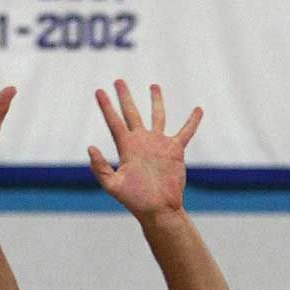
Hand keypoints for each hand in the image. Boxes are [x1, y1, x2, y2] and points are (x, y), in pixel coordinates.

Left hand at [88, 80, 202, 219]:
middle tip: (118, 80)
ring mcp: (159, 144)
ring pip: (158, 116)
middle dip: (125, 97)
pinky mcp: (175, 150)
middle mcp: (141, 141)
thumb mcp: (113, 185)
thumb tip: (91, 148)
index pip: (114, 121)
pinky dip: (192, 121)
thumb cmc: (134, 200)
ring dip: (156, 101)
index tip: (98, 91)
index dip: (106, 106)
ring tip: (154, 85)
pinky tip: (198, 109)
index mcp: (126, 147)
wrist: (158, 209)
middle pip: (132, 113)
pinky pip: (185, 132)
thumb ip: (100, 167)